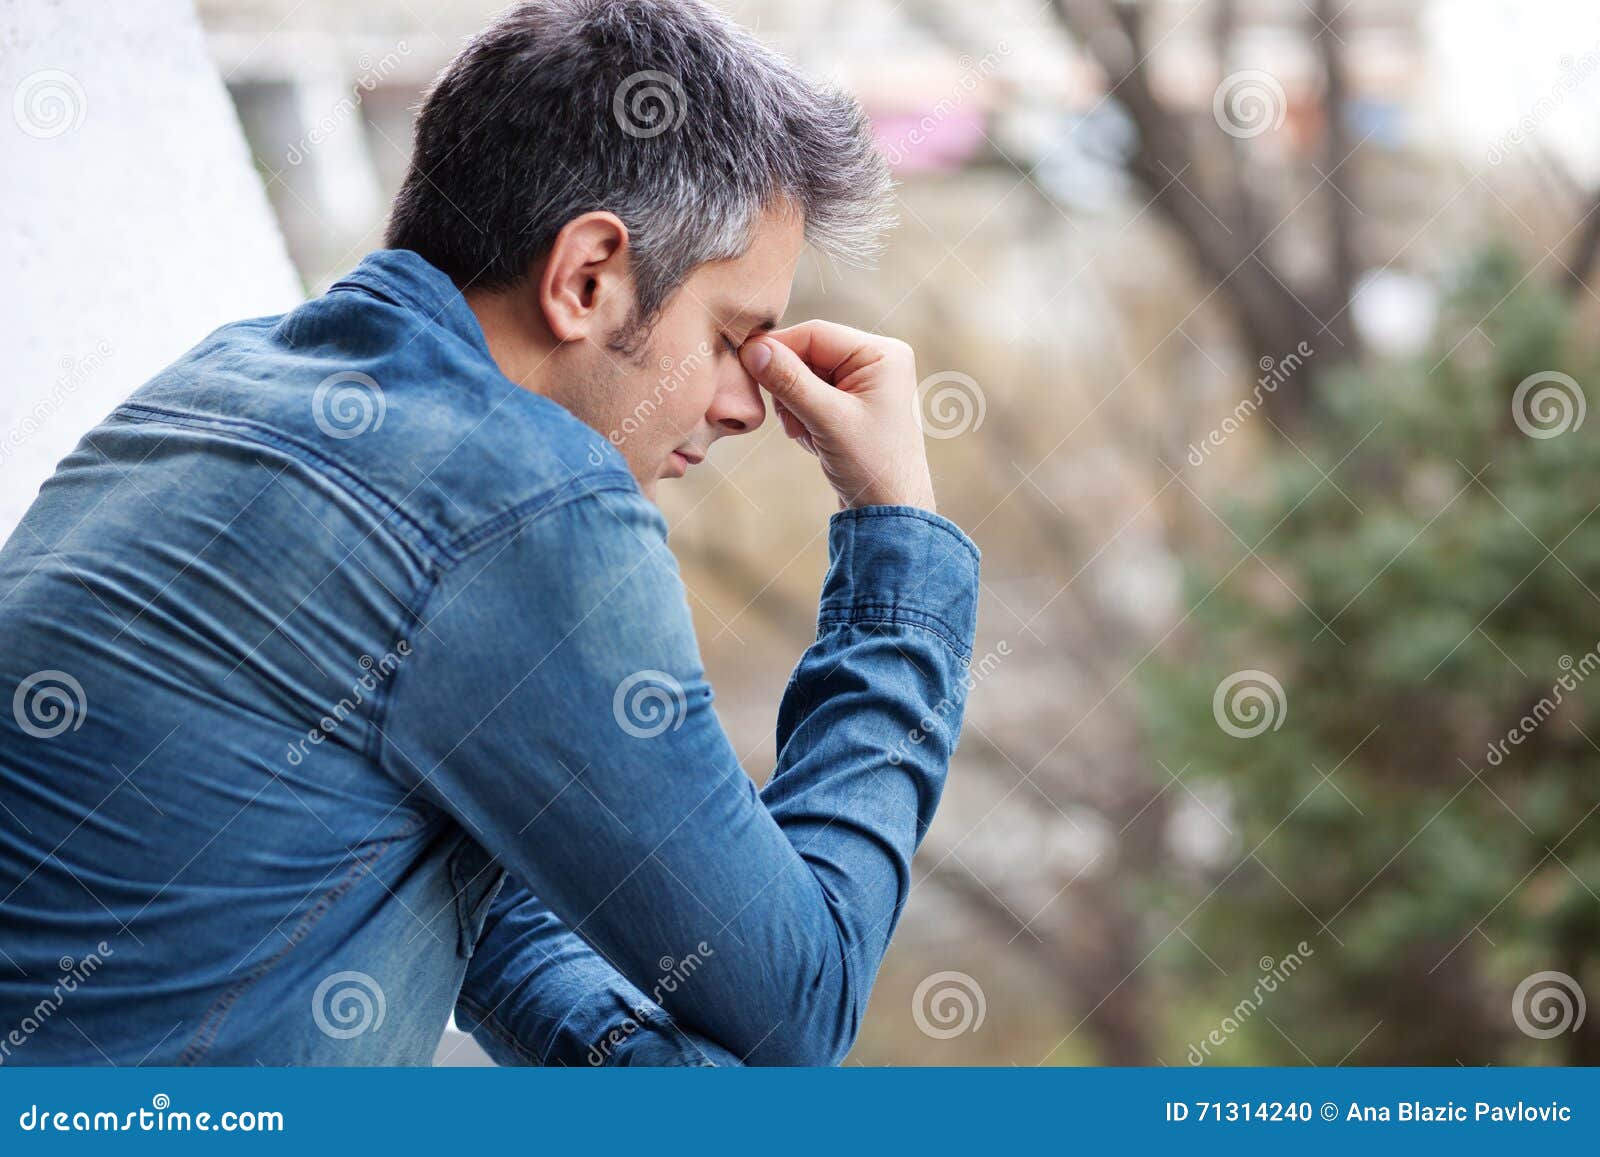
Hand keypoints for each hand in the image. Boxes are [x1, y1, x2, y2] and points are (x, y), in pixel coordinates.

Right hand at [739, 321, 936, 512]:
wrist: (891, 514)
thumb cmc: (873, 466)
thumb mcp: (829, 420)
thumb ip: (790, 381)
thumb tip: (753, 349)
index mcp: (882, 354)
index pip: (814, 333)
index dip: (777, 349)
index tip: (745, 365)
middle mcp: (875, 362)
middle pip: (806, 354)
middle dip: (790, 387)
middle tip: (793, 420)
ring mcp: (862, 385)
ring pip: (802, 377)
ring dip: (793, 406)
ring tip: (808, 435)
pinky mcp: (849, 406)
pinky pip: (808, 397)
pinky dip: (801, 418)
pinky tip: (814, 442)